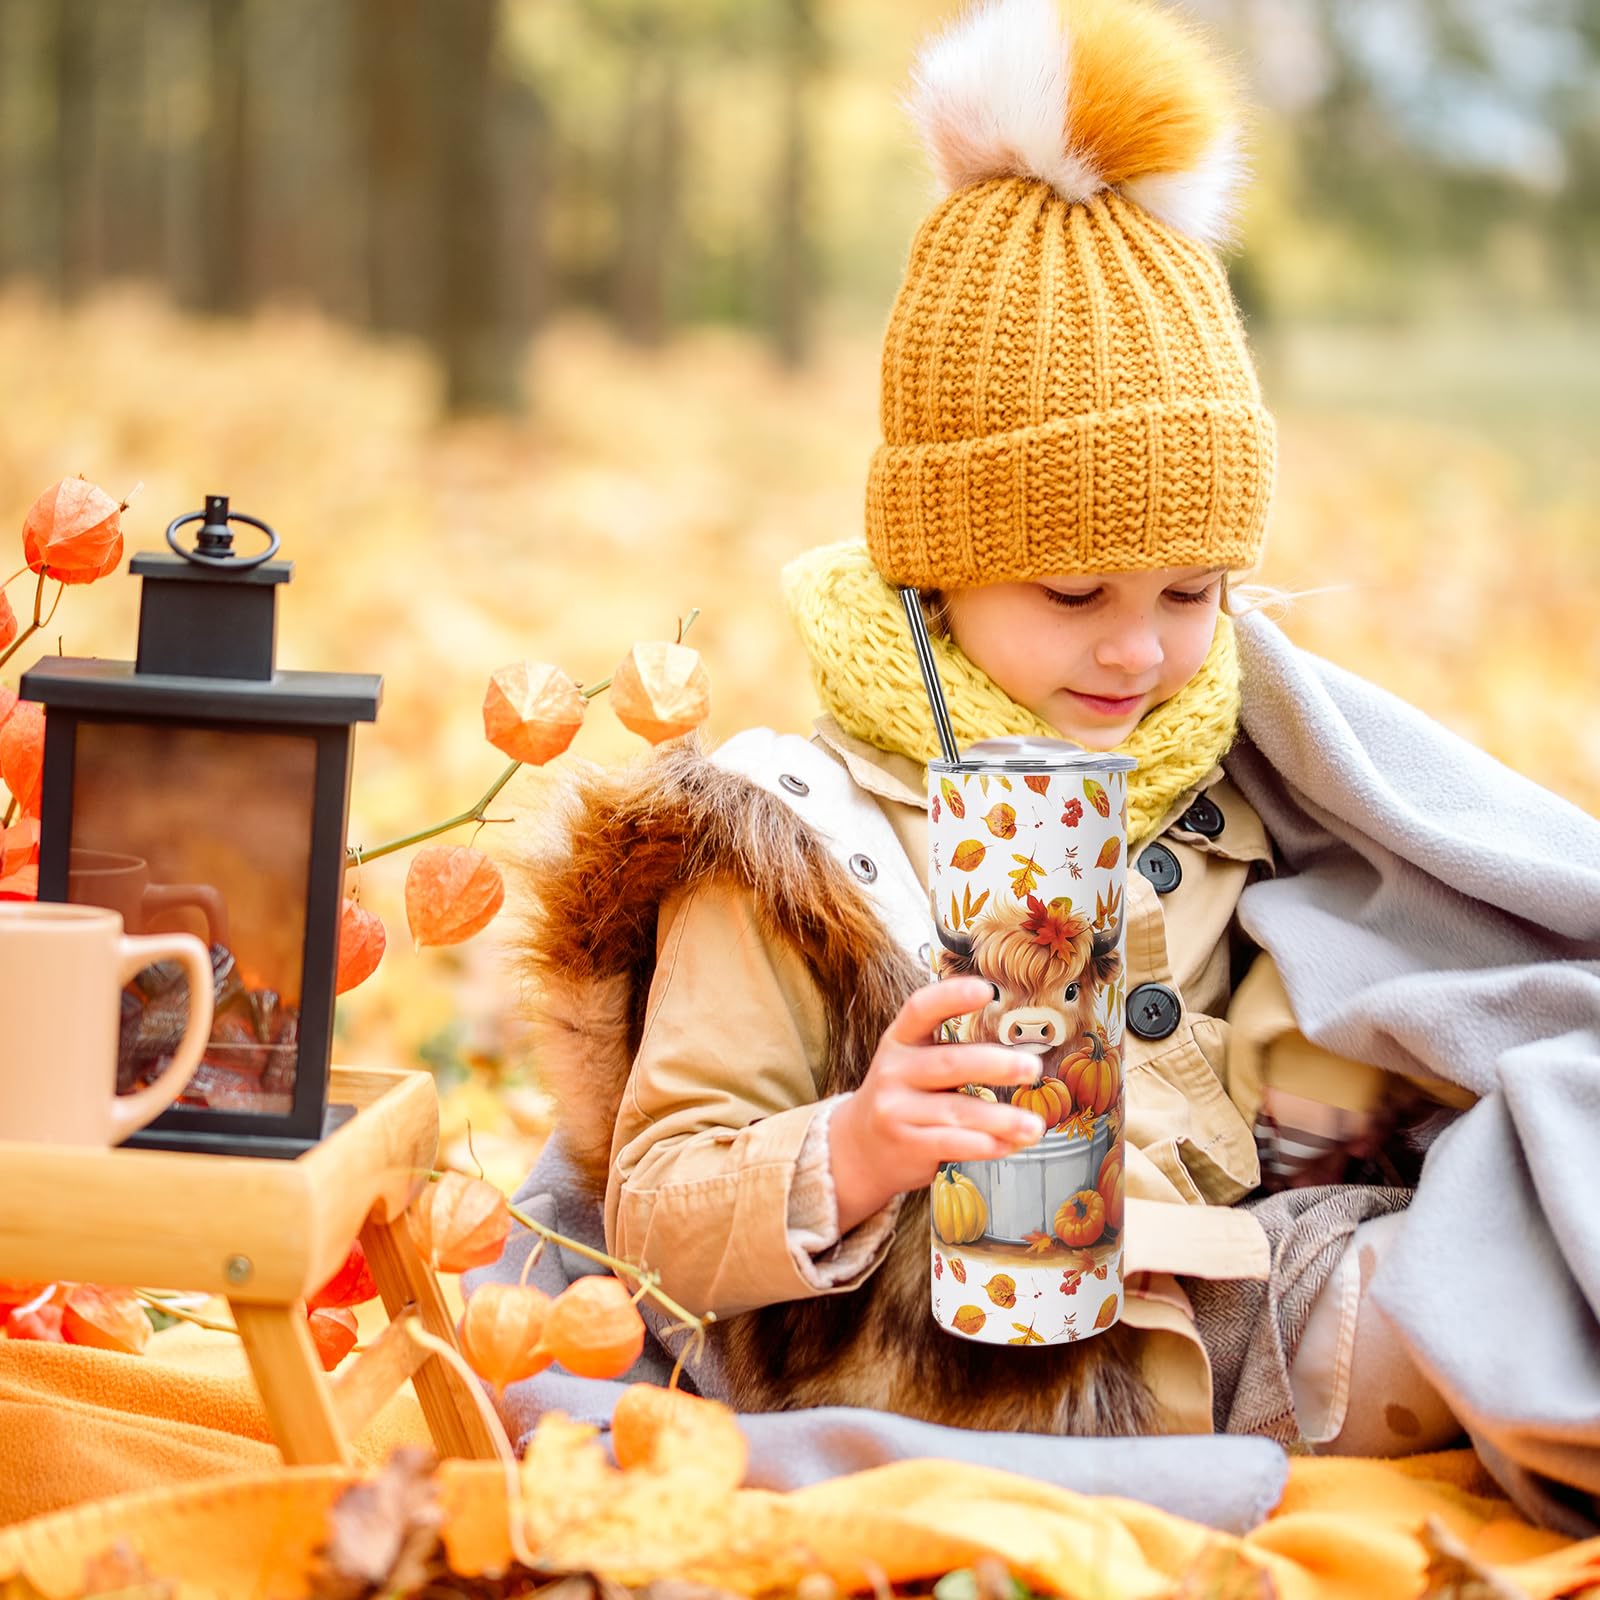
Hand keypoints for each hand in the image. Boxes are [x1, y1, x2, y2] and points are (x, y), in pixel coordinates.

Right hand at [828, 977, 1045, 1234]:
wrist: (859, 1148)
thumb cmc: (903, 1096)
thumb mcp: (911, 1062)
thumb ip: (948, 1050)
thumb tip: (1017, 1048)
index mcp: (900, 1040)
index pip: (920, 1009)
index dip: (951, 996)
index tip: (986, 990)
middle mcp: (894, 1070)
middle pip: (949, 1062)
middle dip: (995, 1065)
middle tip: (1032, 1068)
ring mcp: (896, 1109)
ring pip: (956, 1111)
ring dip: (1001, 1119)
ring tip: (1034, 1125)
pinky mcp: (905, 1144)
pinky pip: (951, 1144)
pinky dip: (984, 1145)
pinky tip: (1008, 1144)